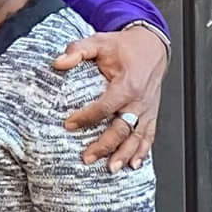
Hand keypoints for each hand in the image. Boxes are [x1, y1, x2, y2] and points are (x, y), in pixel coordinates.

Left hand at [55, 21, 166, 171]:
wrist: (152, 46)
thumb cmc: (125, 47)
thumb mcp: (99, 42)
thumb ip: (78, 50)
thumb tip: (58, 62)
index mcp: (127, 84)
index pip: (106, 106)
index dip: (87, 117)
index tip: (69, 125)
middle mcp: (139, 100)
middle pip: (122, 128)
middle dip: (105, 145)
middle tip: (87, 158)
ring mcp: (147, 110)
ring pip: (137, 136)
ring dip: (125, 154)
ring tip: (111, 169)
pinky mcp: (151, 114)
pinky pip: (149, 136)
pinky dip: (142, 151)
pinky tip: (134, 165)